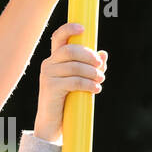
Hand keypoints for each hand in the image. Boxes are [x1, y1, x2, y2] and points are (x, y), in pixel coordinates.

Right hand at [33, 21, 106, 144]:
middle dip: (89, 56)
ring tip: (100, 81)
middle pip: (70, 50)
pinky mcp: (50, 88)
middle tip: (100, 66)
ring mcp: (48, 76)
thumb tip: (103, 53)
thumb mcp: (81, 81)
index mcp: (55, 59)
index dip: (69, 29)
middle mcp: (49, 64)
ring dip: (92, 73)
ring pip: (75, 67)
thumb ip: (92, 67)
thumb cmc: (67, 101)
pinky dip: (88, 85)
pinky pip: (73, 82)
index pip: (58, 37)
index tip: (83, 28)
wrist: (53, 124)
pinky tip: (96, 90)